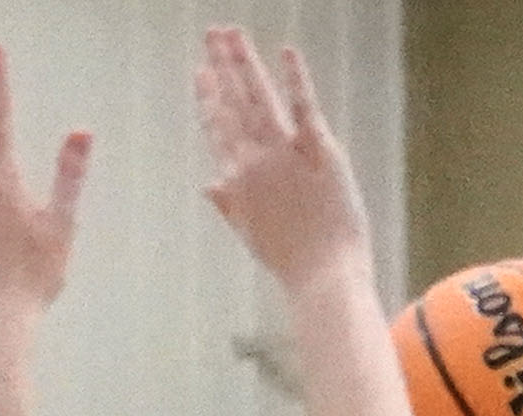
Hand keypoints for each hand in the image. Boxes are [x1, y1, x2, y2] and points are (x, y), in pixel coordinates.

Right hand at [195, 28, 367, 293]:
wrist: (322, 276)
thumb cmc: (289, 261)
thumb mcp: (251, 233)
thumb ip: (229, 204)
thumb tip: (208, 186)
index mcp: (237, 181)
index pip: (218, 129)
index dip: (208, 98)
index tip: (200, 72)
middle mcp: (254, 162)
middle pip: (234, 105)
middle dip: (222, 66)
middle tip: (211, 33)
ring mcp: (285, 154)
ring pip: (259, 99)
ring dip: (243, 63)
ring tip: (232, 33)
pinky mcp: (319, 151)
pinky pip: (303, 107)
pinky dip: (294, 79)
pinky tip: (285, 52)